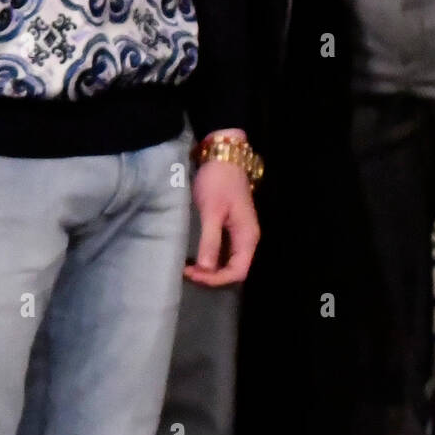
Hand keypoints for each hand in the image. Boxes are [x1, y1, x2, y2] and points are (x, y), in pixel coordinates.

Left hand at [184, 136, 259, 287]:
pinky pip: (224, 250)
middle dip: (211, 276)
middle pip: (234, 269)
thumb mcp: (212, 210)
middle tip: (187, 271)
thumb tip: (206, 270)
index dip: (216, 279)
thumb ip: (210, 240)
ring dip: (210, 268)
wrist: (222, 154)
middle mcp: (247, 237)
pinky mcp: (231, 225)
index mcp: (247, 236)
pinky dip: (210, 256)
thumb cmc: (218, 181)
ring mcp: (240, 231)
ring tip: (189, 265)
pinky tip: (196, 254)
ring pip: (228, 261)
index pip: (238, 272)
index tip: (193, 274)